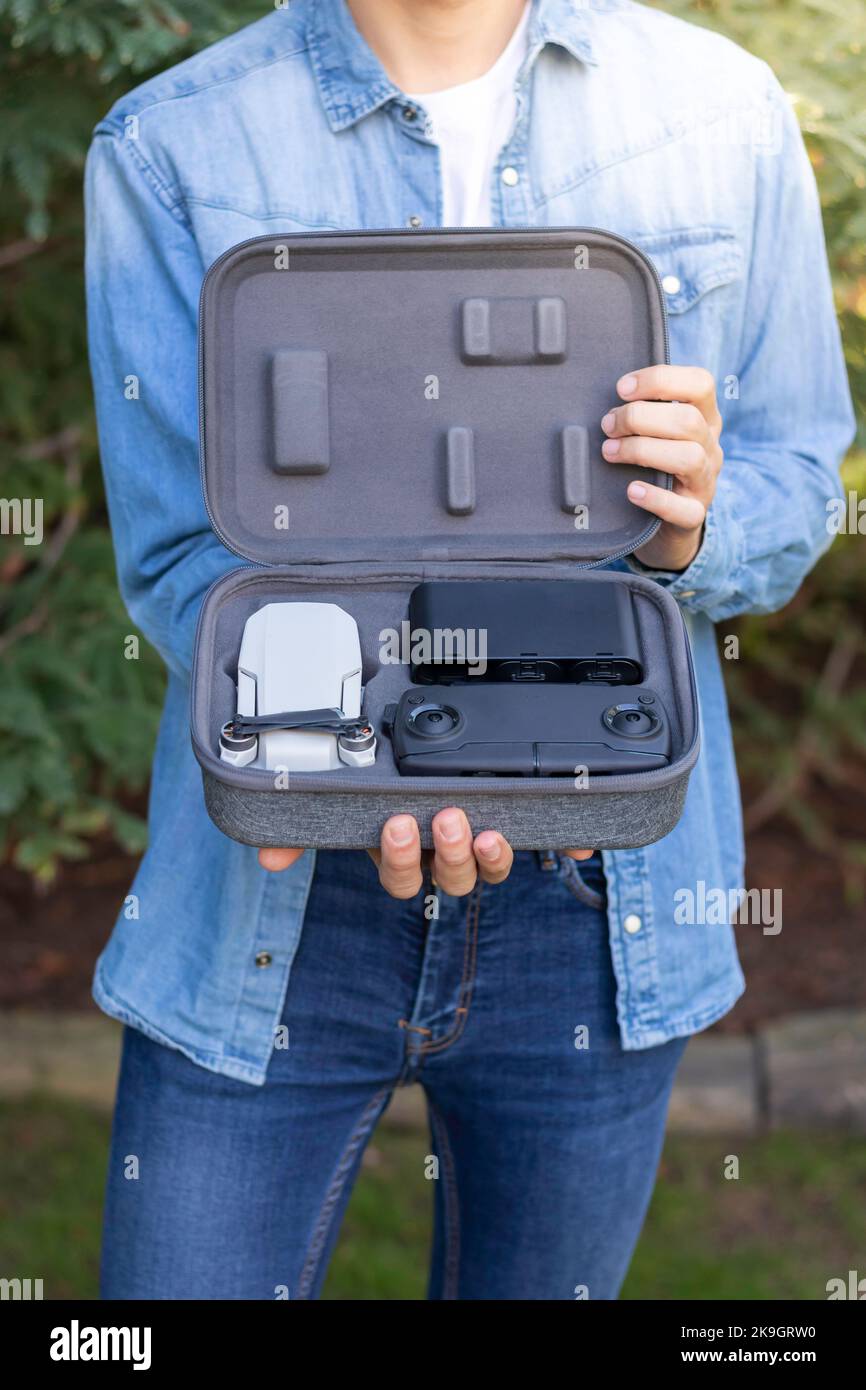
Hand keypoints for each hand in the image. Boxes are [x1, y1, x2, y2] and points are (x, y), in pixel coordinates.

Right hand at [258, 813, 592, 898]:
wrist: (439, 742)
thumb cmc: (382, 784)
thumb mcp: (344, 799)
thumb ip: (305, 825)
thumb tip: (269, 858)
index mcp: (406, 852)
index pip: (402, 876)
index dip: (402, 862)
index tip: (399, 826)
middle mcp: (446, 854)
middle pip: (453, 876)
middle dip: (450, 853)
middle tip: (449, 819)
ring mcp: (485, 841)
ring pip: (492, 866)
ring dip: (493, 854)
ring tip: (490, 830)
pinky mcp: (525, 823)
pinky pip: (552, 841)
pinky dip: (570, 844)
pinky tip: (583, 840)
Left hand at [601, 365, 723, 571]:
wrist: (666, 526)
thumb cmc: (652, 468)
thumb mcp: (655, 435)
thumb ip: (641, 414)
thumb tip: (603, 398)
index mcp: (704, 419)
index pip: (700, 384)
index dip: (660, 379)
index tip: (622, 388)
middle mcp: (711, 447)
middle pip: (688, 420)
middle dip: (640, 417)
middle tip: (607, 426)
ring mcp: (706, 483)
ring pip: (689, 457)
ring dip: (642, 450)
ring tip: (610, 452)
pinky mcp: (694, 516)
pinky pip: (683, 509)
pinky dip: (655, 498)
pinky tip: (631, 491)